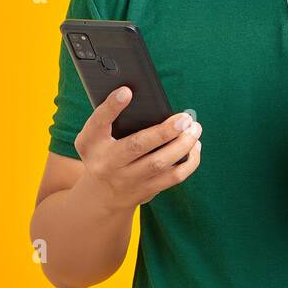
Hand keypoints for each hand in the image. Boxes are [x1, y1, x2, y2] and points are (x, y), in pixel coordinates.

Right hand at [74, 85, 202, 211]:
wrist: (100, 196)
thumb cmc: (101, 154)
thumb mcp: (93, 137)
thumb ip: (109, 116)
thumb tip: (136, 93)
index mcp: (92, 143)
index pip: (98, 122)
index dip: (111, 106)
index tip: (126, 91)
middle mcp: (108, 162)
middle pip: (138, 145)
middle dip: (164, 131)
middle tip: (185, 118)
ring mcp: (128, 179)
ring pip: (160, 163)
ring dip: (183, 145)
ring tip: (195, 129)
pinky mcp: (146, 190)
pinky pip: (173, 177)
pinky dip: (189, 161)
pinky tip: (194, 146)